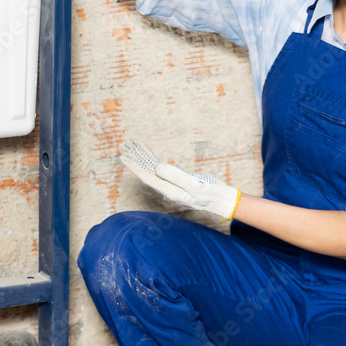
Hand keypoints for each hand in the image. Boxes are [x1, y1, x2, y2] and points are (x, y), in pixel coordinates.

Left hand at [120, 141, 241, 221]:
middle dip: (136, 159)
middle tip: (124, 146)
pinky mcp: (178, 181)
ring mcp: (173, 185)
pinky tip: (151, 155)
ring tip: (134, 146)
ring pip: (154, 170)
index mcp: (169, 190)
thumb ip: (176, 176)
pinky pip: (163, 169)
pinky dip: (155, 160)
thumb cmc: (210, 193)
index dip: (134, 166)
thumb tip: (157, 168)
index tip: (124, 156)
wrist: (222, 200)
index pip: (147, 177)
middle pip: (147, 172)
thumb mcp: (194, 184)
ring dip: (144, 158)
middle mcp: (168, 188)